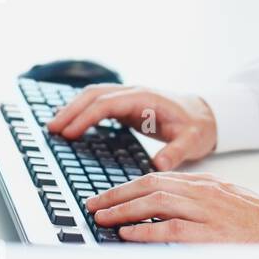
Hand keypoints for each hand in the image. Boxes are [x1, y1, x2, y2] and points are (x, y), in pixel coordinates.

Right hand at [47, 84, 216, 170]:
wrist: (206, 115)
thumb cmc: (198, 127)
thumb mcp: (192, 141)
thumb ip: (176, 152)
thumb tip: (158, 165)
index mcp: (146, 98)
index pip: (107, 103)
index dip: (86, 117)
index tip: (70, 133)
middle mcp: (134, 93)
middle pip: (95, 94)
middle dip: (71, 110)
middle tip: (52, 129)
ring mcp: (129, 97)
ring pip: (94, 95)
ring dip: (73, 108)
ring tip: (54, 126)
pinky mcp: (127, 105)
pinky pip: (99, 103)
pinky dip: (82, 110)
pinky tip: (71, 123)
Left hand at [85, 172, 258, 242]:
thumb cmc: (256, 218)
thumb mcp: (223, 197)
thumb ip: (195, 196)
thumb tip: (163, 201)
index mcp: (203, 181)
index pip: (157, 176)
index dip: (127, 186)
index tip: (107, 195)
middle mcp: (202, 191)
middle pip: (150, 185)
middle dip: (117, 194)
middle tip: (93, 205)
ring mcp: (206, 210)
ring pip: (156, 202)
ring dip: (124, 210)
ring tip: (102, 219)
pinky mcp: (210, 233)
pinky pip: (171, 229)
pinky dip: (146, 230)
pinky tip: (128, 234)